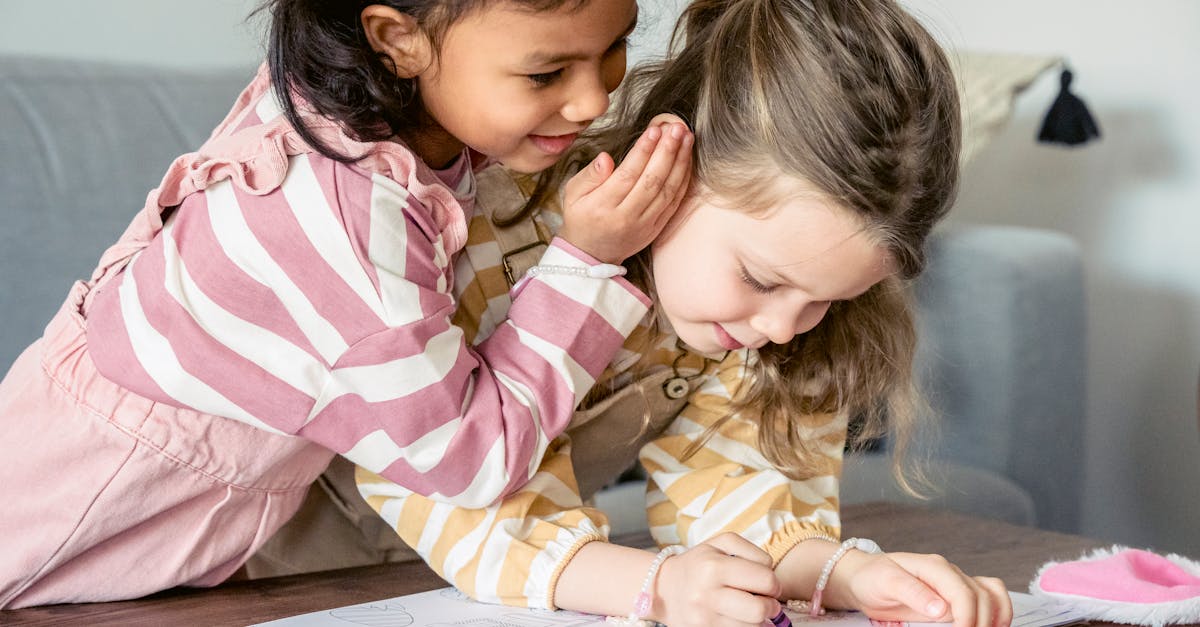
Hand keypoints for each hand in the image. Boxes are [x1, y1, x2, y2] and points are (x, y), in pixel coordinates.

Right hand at [557, 113, 692, 263]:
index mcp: (602, 207)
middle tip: (676, 128)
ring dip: (680, 162)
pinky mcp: (656, 228)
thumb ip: (589, 175)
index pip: (627, 175)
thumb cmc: (581, 217)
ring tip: (686, 138)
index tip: (654, 130)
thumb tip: (606, 158)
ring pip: (667, 190)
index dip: (643, 151)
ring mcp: (644, 225)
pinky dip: (683, 180)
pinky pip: (674, 202)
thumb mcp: (572, 194)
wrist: (591, 253)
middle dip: (667, 152)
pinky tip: (687, 160)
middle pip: (651, 181)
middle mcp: (626, 217)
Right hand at [653, 533, 782, 626]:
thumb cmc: (698, 563)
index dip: (774, 584)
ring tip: (751, 610)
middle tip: (766, 602)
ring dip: (759, 621)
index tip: (769, 585)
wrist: (663, 588)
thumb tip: (771, 573)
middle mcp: (706, 595)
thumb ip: (752, 551)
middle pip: (760, 610)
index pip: (765, 580)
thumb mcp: (721, 543)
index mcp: (713, 567)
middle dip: (771, 606)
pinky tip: (740, 619)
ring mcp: (703, 619)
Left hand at [829, 551, 1011, 626]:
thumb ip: (912, 592)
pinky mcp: (956, 595)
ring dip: (996, 617)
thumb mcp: (885, 583)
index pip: (963, 592)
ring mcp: (955, 582)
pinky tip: (991, 626)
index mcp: (933, 567)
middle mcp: (950, 573)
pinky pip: (988, 598)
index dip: (968, 617)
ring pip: (992, 594)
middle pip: (983, 596)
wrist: (864, 576)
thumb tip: (941, 609)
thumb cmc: (872, 577)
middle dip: (982, 622)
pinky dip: (996, 612)